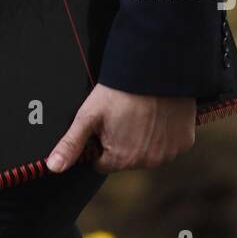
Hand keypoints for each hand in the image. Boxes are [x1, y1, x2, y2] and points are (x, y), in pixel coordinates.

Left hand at [45, 83, 196, 173]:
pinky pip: (169, 144)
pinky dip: (164, 133)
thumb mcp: (88, 115)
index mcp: (120, 160)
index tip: (104, 123)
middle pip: (126, 159)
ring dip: (143, 139)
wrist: (155, 69)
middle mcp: (147, 163)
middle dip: (122, 141)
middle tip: (122, 115)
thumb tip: (52, 168)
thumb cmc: (118, 91)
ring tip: (140, 112)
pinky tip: (159, 114)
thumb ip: (71, 144)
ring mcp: (168, 154)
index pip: (102, 162)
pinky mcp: (184, 143)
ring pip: (148, 153)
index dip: (100, 142)